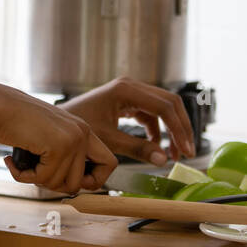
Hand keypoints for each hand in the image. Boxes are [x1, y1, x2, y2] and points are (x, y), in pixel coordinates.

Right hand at [0, 83, 117, 194]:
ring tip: (21, 163)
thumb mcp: (48, 137)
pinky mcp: (58, 146)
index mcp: (83, 130)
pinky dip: (24, 176)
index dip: (93, 180)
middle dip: (54, 185)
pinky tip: (11, 162)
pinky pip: (43, 178)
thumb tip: (73, 188)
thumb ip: (64, 157)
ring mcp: (72, 139)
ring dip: (36, 180)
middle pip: (80, 182)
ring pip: (60, 184)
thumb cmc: (15, 122)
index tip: (69, 180)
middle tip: (35, 173)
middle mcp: (82, 133)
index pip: (109, 163)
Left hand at [56, 76, 196, 166]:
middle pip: (169, 103)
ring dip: (171, 129)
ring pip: (163, 107)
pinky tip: (156, 147)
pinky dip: (158, 129)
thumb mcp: (109, 140)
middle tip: (187, 152)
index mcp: (127, 89)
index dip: (179, 130)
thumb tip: (164, 160)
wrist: (59, 123)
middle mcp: (131, 86)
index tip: (186, 150)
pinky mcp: (127, 100)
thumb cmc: (79, 128)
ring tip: (175, 153)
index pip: (165, 106)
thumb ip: (137, 149)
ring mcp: (129, 91)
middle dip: (180, 128)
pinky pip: (151, 112)